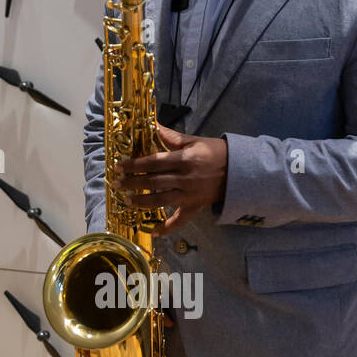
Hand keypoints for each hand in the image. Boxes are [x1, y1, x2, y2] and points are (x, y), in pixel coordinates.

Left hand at [111, 124, 227, 234]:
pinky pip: (180, 220)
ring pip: (161, 200)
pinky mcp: (195, 206)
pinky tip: (153, 232)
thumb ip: (171, 136)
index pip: (153, 162)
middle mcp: (185, 179)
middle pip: (153, 182)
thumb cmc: (216, 152)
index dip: (135, 165)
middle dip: (133, 183)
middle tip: (116, 184)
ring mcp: (190, 195)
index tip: (119, 166)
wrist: (240, 170)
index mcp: (184, 160)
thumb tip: (152, 124)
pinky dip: (167, 227)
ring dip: (142, 201)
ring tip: (127, 200)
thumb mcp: (194, 140)